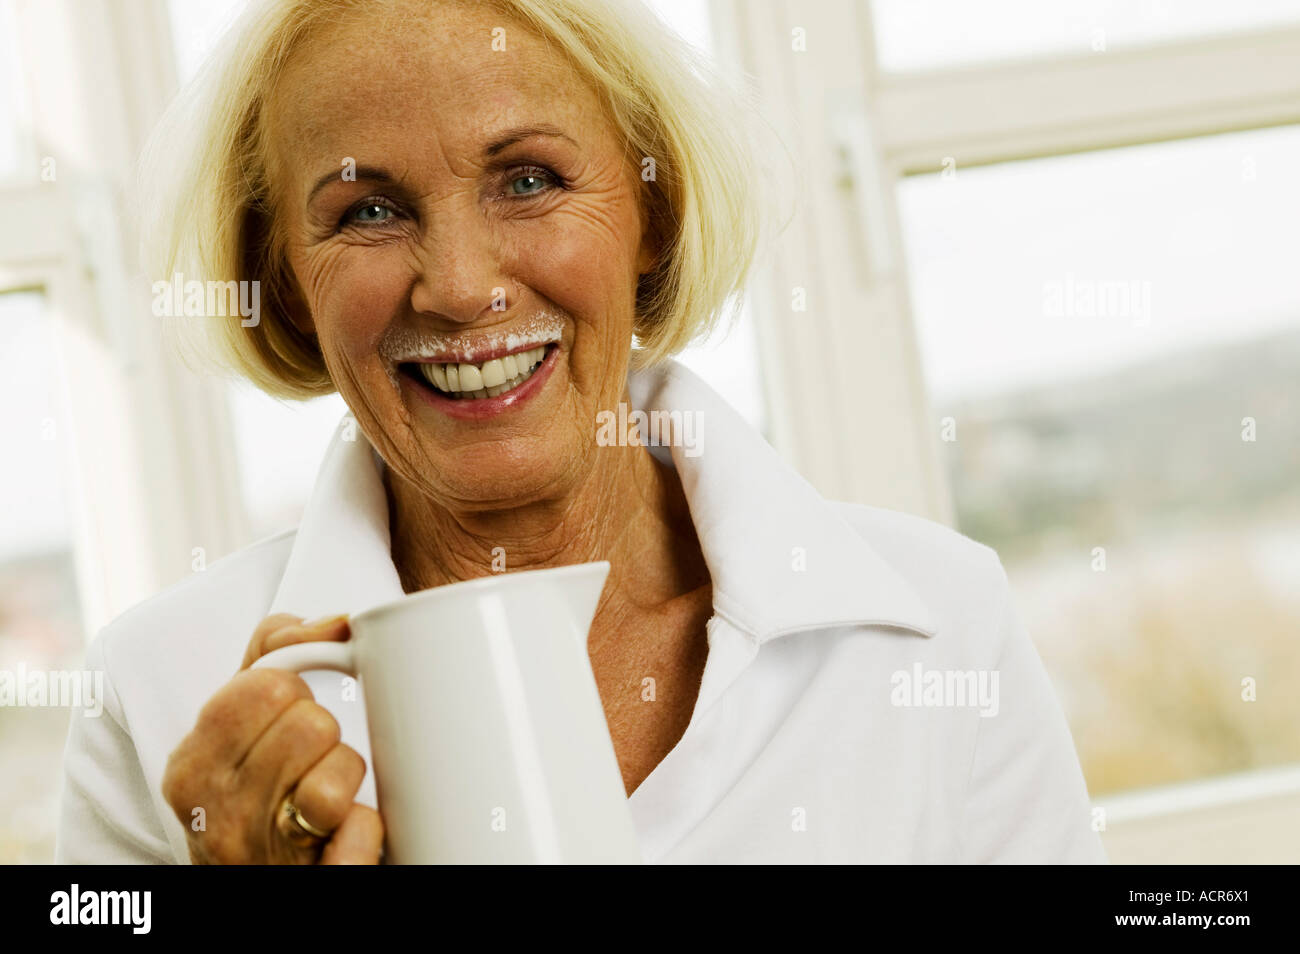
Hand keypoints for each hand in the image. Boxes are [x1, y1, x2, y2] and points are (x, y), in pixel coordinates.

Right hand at [162, 614, 382, 863]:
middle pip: (310, 726)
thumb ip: (271, 654)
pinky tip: (350, 828)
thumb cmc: (251, 790)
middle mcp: (216, 817)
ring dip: (346, 779)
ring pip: (335, 783)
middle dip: (324, 734)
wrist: (256, 878)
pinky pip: (359, 834)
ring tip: (326, 794)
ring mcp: (260, 858)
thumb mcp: (237, 723)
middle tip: (310, 758)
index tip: (289, 711)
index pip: (265, 686)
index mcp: (192, 766)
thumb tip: (338, 621)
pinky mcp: (311, 881)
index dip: (294, 691)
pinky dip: (367, 828)